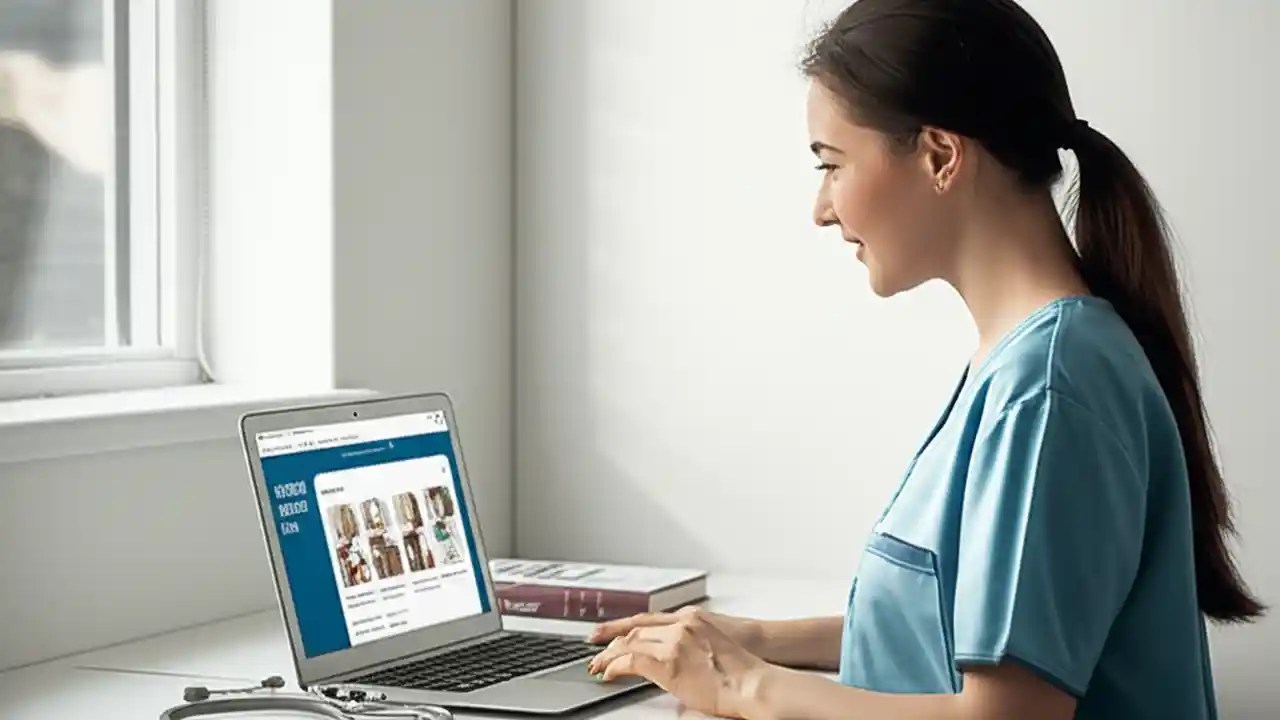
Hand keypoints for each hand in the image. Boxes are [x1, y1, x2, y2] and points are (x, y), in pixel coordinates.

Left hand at [586, 607, 768, 718]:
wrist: (753, 678)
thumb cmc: (742, 664)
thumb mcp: (713, 640)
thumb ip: (690, 641)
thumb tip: (677, 657)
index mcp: (689, 618)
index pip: (646, 618)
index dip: (622, 624)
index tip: (606, 630)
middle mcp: (678, 624)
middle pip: (634, 628)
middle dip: (611, 638)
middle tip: (594, 647)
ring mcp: (673, 642)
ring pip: (629, 642)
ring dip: (610, 654)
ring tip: (597, 665)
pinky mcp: (668, 662)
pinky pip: (632, 660)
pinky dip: (616, 666)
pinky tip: (609, 673)